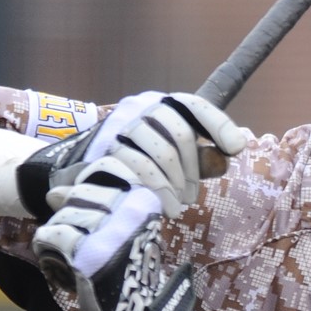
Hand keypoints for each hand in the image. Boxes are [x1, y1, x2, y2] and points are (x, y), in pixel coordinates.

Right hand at [17, 91, 246, 219]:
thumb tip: (231, 151)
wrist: (73, 175)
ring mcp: (119, 128)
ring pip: (161, 154)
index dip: (218, 126)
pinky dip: (158, 192)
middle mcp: (138, 108)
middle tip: (191, 195)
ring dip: (176, 185)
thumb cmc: (133, 165)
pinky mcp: (105, 151)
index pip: (194, 106)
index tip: (237, 148)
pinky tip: (164, 207)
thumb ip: (200, 155)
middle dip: (192, 170)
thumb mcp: (169, 157)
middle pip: (180, 135)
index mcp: (158, 103)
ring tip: (177, 204)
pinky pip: (140, 171)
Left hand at [30, 183, 196, 310]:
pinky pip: (52, 236)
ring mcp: (109, 232)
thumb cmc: (131, 270)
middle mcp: (129, 212)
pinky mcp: (89, 254)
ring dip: (60, 235)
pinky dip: (47, 249)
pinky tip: (59, 262)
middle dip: (72, 215)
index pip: (104, 168)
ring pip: (64, 214)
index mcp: (143, 200)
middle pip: (79, 192)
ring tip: (70, 254)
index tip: (93, 215)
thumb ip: (93, 205)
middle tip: (82, 242)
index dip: (87, 188)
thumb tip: (52, 191)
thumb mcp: (124, 229)